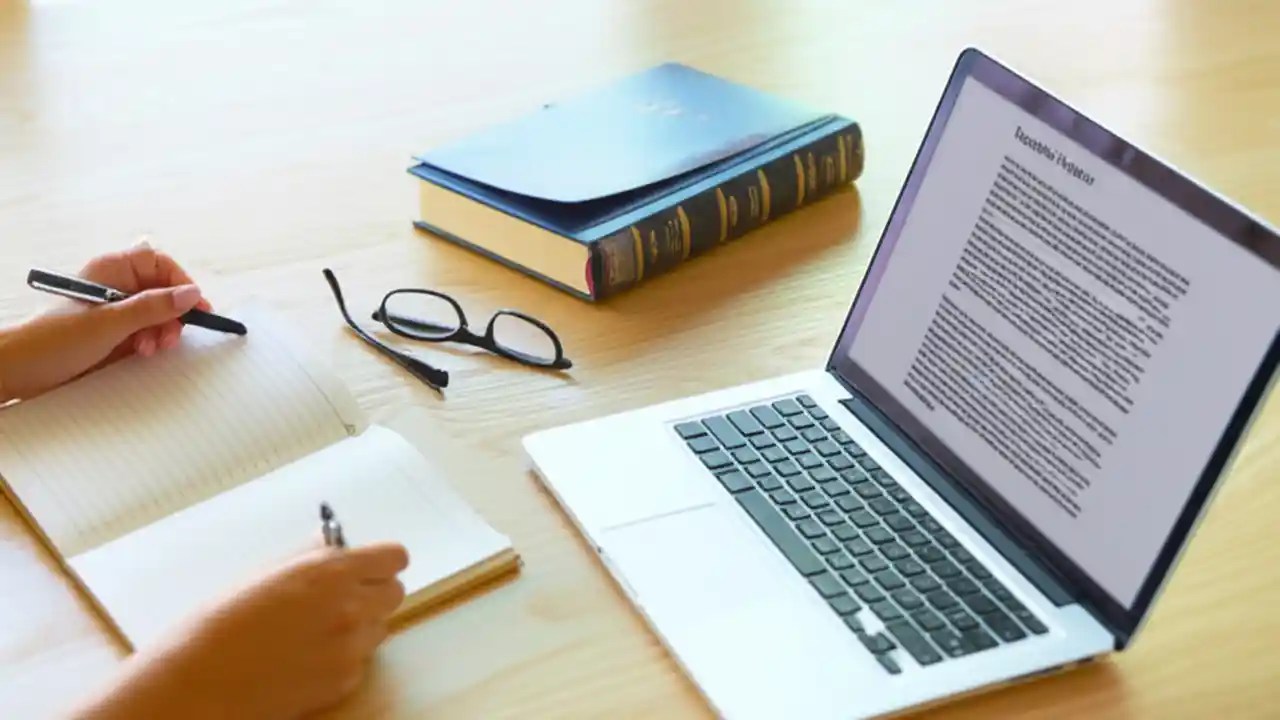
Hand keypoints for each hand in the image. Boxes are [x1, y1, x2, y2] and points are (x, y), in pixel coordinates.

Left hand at [0, 242, 210, 401]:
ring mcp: (114, 308)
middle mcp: (115, 284)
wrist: (21, 369)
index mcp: (112, 269)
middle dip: (172, 314)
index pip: (160, 264)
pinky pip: (144, 330)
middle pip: (163, 290)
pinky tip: (141, 353)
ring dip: (161, 330)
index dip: (181, 284)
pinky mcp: (112, 330)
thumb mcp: (111, 322)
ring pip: (156, 312)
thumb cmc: (59, 339)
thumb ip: (154, 307)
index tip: (197, 309)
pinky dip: (149, 341)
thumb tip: (194, 294)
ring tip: (150, 349)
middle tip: (169, 338)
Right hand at [72, 542, 409, 719]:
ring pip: (380, 626)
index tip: (366, 565)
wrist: (199, 683)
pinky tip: (308, 656)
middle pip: (394, 592)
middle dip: (373, 590)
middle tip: (341, 596)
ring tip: (317, 629)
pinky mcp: (346, 681)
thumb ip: (311, 556)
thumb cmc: (220, 622)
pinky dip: (346, 655)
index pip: (394, 557)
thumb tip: (335, 544)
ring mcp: (352, 649)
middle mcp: (351, 608)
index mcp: (331, 572)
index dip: (380, 561)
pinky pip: (363, 659)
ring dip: (362, 624)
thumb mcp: (267, 573)